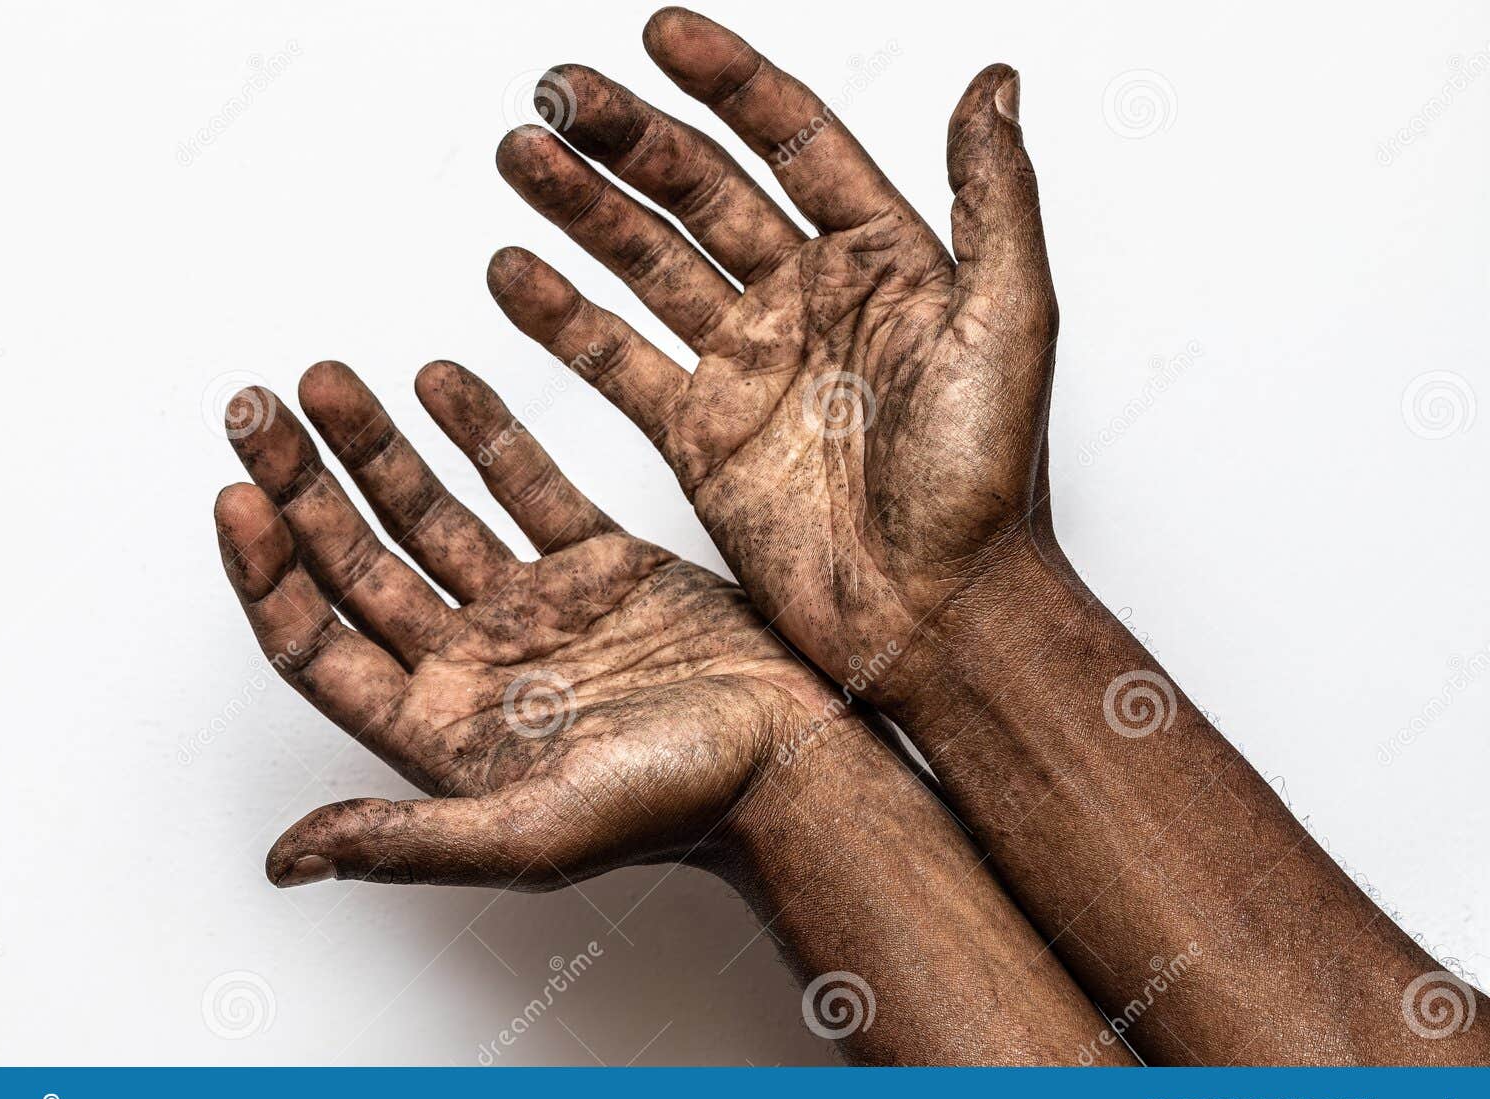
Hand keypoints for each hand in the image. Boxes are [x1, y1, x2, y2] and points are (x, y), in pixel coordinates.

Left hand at [214, 360, 840, 888]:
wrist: (791, 758)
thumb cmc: (671, 809)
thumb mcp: (528, 834)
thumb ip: (403, 841)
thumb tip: (285, 861)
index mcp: (437, 729)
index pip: (316, 642)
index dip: (267, 574)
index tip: (240, 495)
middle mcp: (471, 665)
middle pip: (355, 564)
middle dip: (300, 485)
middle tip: (252, 407)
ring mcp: (531, 609)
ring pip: (428, 513)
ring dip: (372, 448)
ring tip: (325, 380)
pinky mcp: (597, 565)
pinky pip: (522, 484)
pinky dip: (480, 431)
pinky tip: (436, 380)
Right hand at [490, 6, 1056, 704]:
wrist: (939, 614)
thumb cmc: (989, 483)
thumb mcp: (1009, 325)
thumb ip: (995, 199)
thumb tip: (994, 82)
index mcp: (882, 260)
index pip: (793, 140)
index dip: (729, 82)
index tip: (660, 35)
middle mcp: (808, 300)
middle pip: (700, 189)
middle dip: (628, 137)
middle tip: (557, 94)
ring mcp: (749, 365)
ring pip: (647, 263)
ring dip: (583, 209)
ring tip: (521, 157)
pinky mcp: (702, 435)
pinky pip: (618, 361)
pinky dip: (563, 320)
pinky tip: (515, 275)